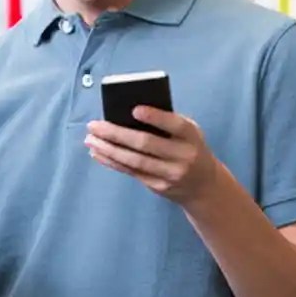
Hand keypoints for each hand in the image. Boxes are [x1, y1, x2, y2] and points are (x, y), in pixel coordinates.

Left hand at [85, 106, 223, 206]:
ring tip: (91, 139)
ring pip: (134, 161)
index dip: (155, 117)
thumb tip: (128, 113)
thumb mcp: (189, 133)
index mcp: (192, 137)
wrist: (204, 186)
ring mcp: (170, 174)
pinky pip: (131, 172)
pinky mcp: (159, 187)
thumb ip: (167, 123)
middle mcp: (183, 156)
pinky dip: (112, 162)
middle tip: (95, 125)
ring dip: (108, 149)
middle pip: (145, 144)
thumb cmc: (190, 148)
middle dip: (116, 134)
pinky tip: (98, 153)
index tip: (134, 109)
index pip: (175, 125)